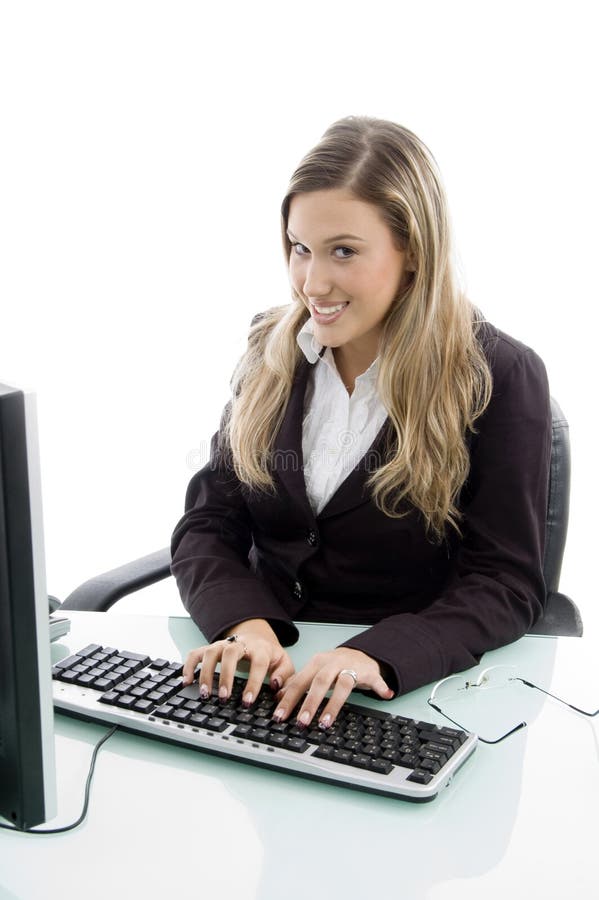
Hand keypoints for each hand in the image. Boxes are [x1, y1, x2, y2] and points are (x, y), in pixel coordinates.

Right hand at [182, 618, 294, 705]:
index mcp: (260, 649)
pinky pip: (195, 653)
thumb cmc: (269, 655)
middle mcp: (240, 644)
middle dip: (225, 676)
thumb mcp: (283, 663)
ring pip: (211, 652)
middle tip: (223, 698)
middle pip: (230, 653)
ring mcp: (223, 645)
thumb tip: (276, 686)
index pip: (257, 663)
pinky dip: (188, 666)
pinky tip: (186, 681)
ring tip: (205, 694)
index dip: (253, 683)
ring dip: (205, 673)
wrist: (256, 636)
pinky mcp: (210, 648)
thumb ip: (284, 675)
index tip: (247, 701)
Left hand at [272, 648, 393, 729]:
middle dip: (309, 703)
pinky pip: (376, 679)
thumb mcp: (314, 672)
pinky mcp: (369, 671)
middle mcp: (333, 663)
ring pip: (343, 684)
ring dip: (334, 704)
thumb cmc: (333, 667)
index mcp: (317, 663)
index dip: (289, 699)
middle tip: (301, 722)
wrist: (358, 654)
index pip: (300, 682)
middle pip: (320, 682)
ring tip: (326, 723)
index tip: (279, 716)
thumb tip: (278, 697)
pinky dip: (380, 687)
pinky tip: (385, 696)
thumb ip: (298, 684)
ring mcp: (352, 666)